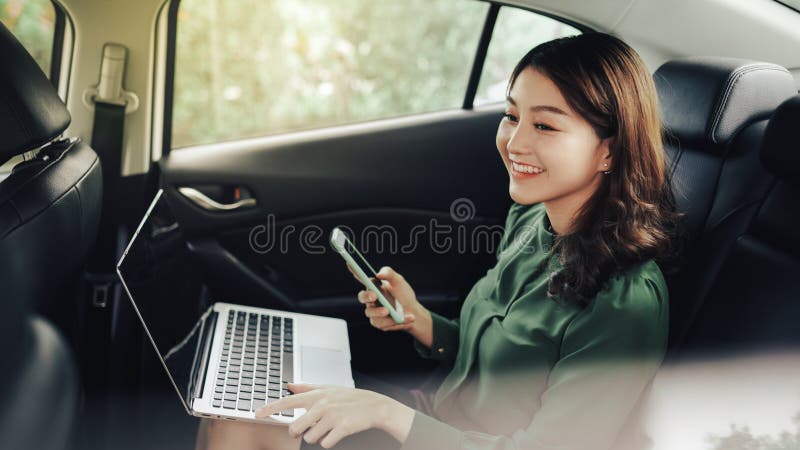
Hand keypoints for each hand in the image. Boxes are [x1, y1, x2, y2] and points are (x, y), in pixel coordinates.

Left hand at [254, 383, 413, 447]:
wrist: (373, 406)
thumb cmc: (347, 398)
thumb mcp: (327, 388)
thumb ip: (306, 387)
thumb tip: (288, 385)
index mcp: (315, 395)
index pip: (287, 401)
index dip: (271, 408)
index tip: (257, 414)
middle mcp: (321, 404)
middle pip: (295, 428)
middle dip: (299, 432)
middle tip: (310, 427)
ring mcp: (331, 416)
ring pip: (310, 438)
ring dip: (317, 436)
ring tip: (328, 427)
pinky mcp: (341, 428)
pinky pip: (324, 443)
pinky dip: (329, 441)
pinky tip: (337, 432)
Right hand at [348, 265, 430, 337]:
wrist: (413, 311)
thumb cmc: (403, 294)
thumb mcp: (398, 281)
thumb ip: (389, 273)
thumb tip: (379, 274)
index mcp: (374, 286)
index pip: (361, 278)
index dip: (354, 271)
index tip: (349, 263)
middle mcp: (371, 298)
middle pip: (361, 297)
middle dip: (366, 296)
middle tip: (374, 296)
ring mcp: (373, 311)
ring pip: (370, 312)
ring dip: (379, 312)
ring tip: (389, 310)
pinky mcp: (379, 322)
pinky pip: (382, 323)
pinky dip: (395, 320)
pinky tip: (408, 317)